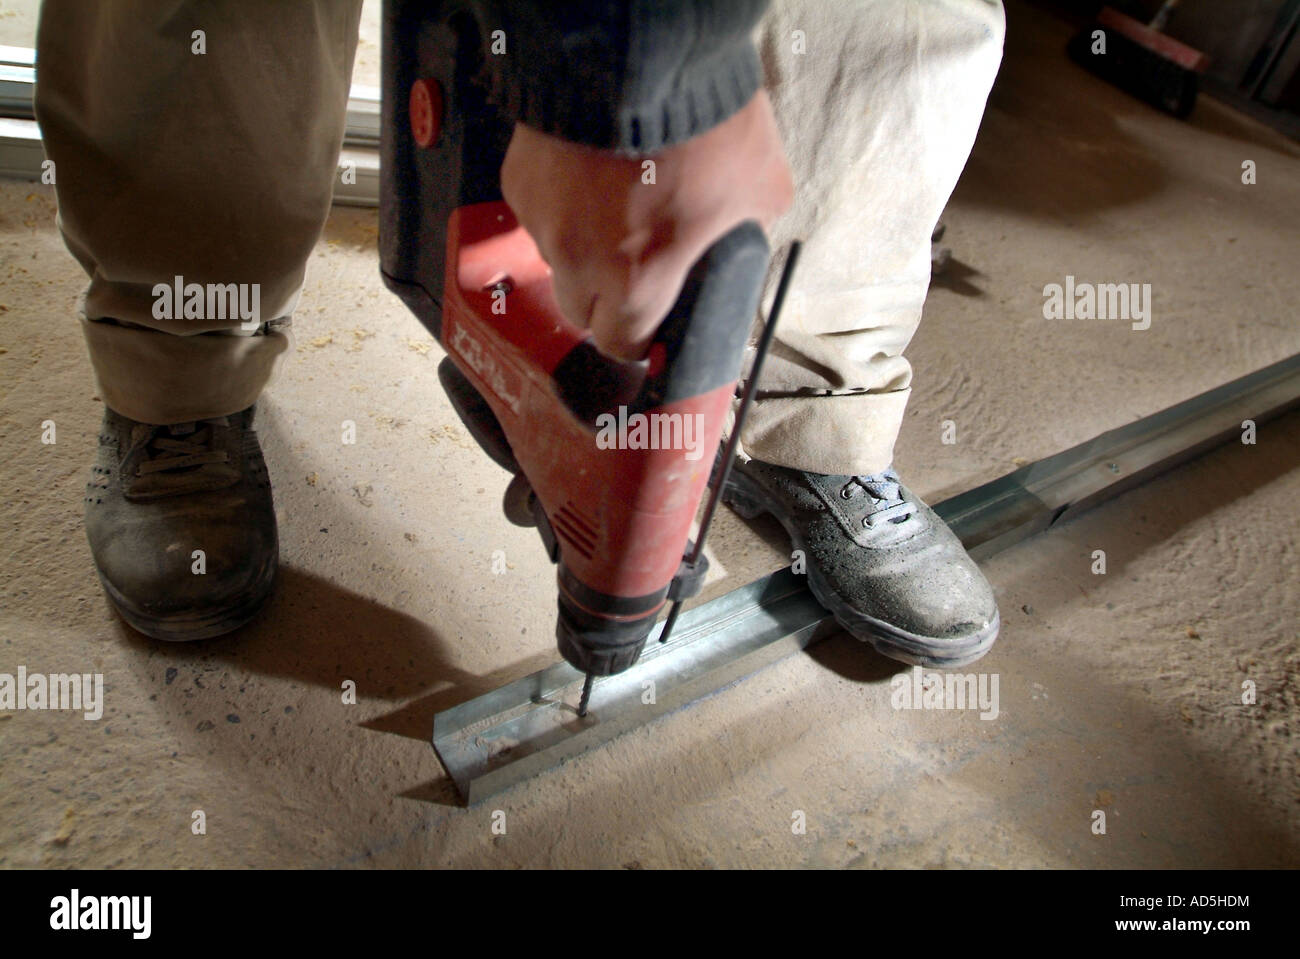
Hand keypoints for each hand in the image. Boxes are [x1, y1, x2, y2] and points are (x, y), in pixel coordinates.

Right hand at [500, 90, 792, 360]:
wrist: (638, 54)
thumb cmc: (702, 124)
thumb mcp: (760, 189)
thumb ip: (747, 233)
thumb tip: (743, 237)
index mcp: (637, 282)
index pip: (621, 345)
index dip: (638, 339)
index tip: (651, 324)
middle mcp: (578, 261)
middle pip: (579, 311)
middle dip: (605, 301)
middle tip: (633, 269)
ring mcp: (542, 220)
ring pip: (557, 259)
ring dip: (581, 250)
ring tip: (613, 208)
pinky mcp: (519, 180)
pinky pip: (539, 212)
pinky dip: (560, 204)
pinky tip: (589, 174)